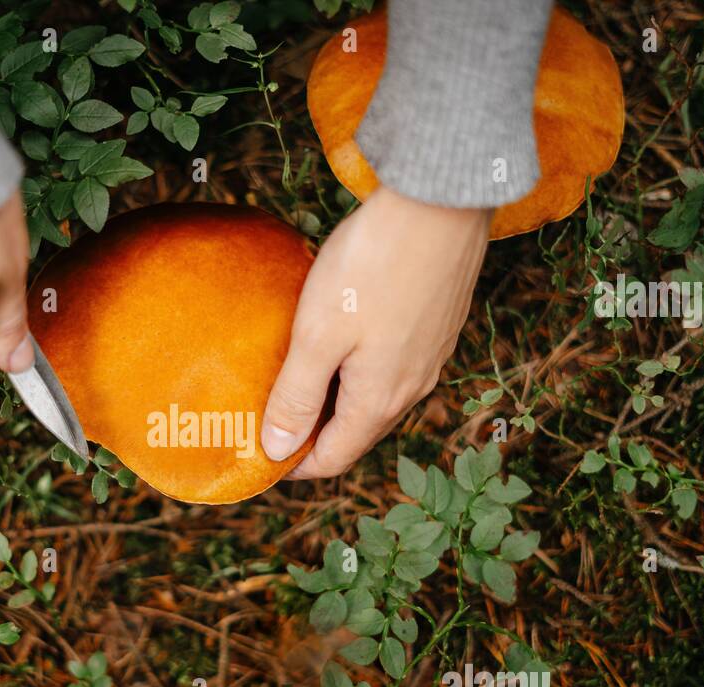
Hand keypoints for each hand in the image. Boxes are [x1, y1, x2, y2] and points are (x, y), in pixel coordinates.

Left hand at [261, 186, 490, 477]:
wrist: (441, 202)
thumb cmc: (371, 266)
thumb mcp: (317, 335)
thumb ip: (296, 396)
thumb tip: (277, 450)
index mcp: (378, 399)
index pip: (334, 458)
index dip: (296, 466)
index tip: (263, 458)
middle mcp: (412, 388)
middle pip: (357, 433)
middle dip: (315, 435)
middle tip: (272, 419)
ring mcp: (430, 357)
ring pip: (376, 400)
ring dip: (338, 402)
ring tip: (298, 381)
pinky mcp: (437, 327)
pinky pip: (394, 368)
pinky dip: (360, 372)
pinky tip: (339, 342)